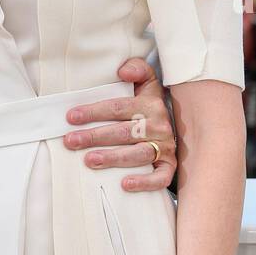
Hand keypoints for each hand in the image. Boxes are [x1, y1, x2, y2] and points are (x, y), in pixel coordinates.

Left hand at [63, 57, 175, 190]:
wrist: (185, 127)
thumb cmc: (149, 108)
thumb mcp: (148, 84)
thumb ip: (137, 70)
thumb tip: (123, 71)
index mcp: (150, 104)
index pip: (118, 107)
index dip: (94, 111)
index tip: (70, 117)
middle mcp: (158, 126)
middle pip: (123, 132)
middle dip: (94, 137)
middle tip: (70, 141)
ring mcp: (165, 147)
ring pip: (138, 154)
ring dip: (113, 157)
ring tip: (89, 160)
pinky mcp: (169, 166)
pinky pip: (160, 177)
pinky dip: (144, 182)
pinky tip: (125, 184)